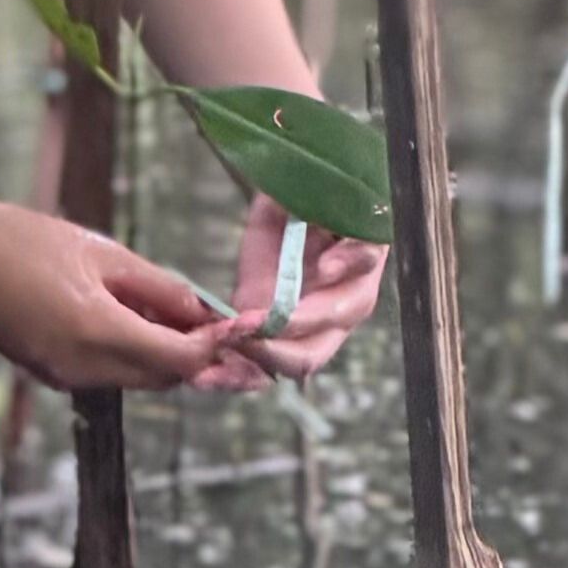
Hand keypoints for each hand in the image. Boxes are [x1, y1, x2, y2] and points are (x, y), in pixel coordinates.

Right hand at [0, 191, 233, 393]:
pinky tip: (130, 316)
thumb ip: (155, 285)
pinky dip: (129, 353)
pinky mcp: (47, 373)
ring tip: (172, 311)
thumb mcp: (98, 251)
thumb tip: (202, 310)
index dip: (218, 347)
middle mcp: (81, 367)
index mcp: (97, 331)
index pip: (179, 359)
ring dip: (163, 353)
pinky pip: (105, 372)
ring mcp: (61, 376)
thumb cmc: (23, 239)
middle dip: (195, 355)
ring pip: (134, 377)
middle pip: (162, 377)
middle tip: (221, 324)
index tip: (248, 329)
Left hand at [193, 195, 386, 393]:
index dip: (347, 261)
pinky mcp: (283, 347)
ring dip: (263, 358)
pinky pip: (266, 373)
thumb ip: (296, 190)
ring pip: (303, 358)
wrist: (282, 234)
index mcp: (357, 251)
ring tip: (225, 350)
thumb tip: (289, 191)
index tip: (323, 267)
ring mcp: (318, 331)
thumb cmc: (295, 204)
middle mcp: (347, 298)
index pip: (363, 257)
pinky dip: (237, 378)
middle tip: (252, 321)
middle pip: (332, 321)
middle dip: (294, 323)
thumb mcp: (294, 189)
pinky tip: (204, 378)